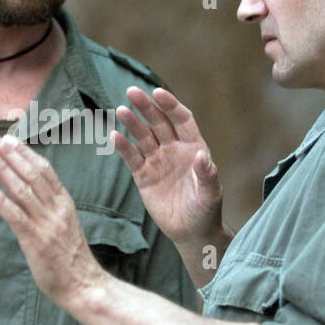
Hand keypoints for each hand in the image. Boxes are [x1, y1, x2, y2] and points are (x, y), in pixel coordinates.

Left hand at [0, 132, 106, 309]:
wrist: (84, 285)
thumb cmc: (72, 259)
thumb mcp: (66, 225)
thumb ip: (50, 209)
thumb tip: (29, 195)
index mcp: (65, 203)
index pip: (45, 170)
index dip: (26, 153)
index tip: (10, 139)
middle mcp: (56, 209)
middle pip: (31, 174)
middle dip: (10, 154)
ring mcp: (45, 223)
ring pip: (21, 189)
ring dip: (2, 169)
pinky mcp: (35, 240)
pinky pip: (14, 214)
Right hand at [111, 87, 222, 247]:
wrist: (192, 232)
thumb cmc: (206, 210)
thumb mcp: (211, 193)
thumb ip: (206, 174)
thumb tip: (200, 155)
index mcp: (193, 147)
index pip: (181, 120)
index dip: (171, 105)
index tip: (158, 93)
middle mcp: (174, 150)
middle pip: (159, 122)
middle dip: (147, 107)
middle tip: (132, 92)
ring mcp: (157, 161)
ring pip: (143, 136)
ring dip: (132, 123)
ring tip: (120, 110)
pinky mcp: (143, 176)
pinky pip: (132, 158)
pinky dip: (123, 147)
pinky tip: (114, 136)